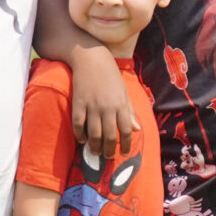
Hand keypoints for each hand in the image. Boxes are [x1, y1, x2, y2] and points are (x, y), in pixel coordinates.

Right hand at [63, 41, 135, 157]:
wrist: (91, 58)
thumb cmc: (110, 76)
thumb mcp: (124, 92)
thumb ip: (130, 112)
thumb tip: (137, 130)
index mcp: (121, 105)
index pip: (125, 131)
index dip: (125, 145)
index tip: (124, 153)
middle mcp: (107, 108)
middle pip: (109, 136)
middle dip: (109, 151)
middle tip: (108, 157)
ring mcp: (92, 106)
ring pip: (93, 134)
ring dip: (95, 147)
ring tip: (95, 152)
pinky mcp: (78, 103)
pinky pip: (78, 125)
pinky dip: (79, 135)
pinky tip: (82, 140)